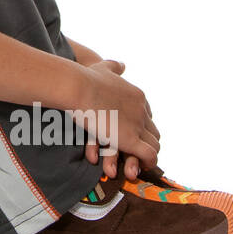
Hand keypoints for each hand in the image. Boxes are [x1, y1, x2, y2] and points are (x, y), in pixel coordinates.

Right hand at [74, 59, 159, 179]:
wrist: (79, 88)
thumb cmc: (85, 78)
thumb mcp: (104, 68)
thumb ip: (114, 67)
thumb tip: (123, 65)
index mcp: (138, 97)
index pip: (147, 116)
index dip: (139, 127)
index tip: (129, 134)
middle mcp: (142, 111)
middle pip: (152, 132)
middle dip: (144, 143)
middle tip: (133, 153)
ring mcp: (138, 126)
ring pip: (154, 145)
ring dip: (145, 157)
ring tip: (136, 164)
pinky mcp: (131, 140)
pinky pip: (150, 156)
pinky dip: (147, 163)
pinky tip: (138, 168)